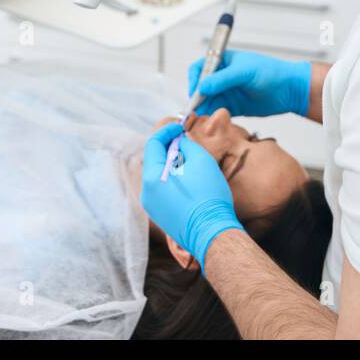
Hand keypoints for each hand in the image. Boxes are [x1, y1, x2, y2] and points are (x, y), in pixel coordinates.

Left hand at [140, 122, 242, 267]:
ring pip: (158, 176)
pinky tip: (188, 179)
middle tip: (184, 141)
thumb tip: (179, 141)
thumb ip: (186, 145)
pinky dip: (171, 179)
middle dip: (168, 148)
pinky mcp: (160, 216)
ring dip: (170, 164)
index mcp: (152, 177)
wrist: (213, 232)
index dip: (166, 131)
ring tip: (189, 160)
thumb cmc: (209, 196)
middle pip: (153, 160)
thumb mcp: (200, 160)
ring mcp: (151, 206)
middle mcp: (146, 192)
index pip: (153, 144)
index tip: (179, 127)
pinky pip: (162, 190)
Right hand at [187, 49, 311, 116]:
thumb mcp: (244, 72)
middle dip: (196, 99)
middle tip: (195, 111)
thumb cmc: (271, 73)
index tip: (195, 92)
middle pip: (201, 87)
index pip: (200, 68)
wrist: (290, 90)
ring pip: (208, 102)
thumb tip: (202, 87)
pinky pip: (218, 112)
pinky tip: (212, 123)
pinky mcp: (234, 107)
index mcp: (223, 62)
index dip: (194, 79)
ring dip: (203, 110)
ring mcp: (227, 92)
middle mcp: (223, 77)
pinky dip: (213, 117)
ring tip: (202, 120)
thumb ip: (222, 79)